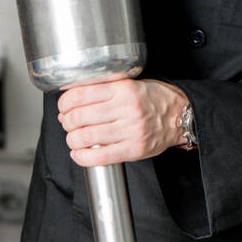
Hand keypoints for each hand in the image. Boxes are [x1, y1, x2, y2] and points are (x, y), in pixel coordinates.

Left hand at [57, 79, 189, 166]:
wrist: (179, 116)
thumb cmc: (152, 100)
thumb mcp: (129, 84)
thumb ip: (103, 90)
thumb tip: (70, 103)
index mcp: (123, 89)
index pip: (80, 94)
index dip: (64, 102)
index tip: (63, 107)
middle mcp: (126, 109)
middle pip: (79, 117)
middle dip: (66, 122)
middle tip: (67, 123)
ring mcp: (130, 131)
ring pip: (86, 137)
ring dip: (72, 140)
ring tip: (74, 138)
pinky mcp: (133, 149)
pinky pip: (99, 157)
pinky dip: (82, 157)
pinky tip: (78, 154)